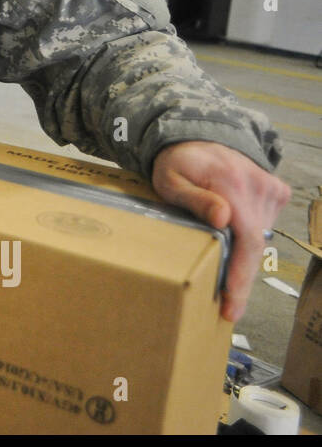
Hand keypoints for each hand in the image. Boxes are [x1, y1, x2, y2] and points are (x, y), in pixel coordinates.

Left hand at [150, 141, 291, 321]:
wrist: (195, 138)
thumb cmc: (176, 163)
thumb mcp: (171, 180)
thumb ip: (195, 199)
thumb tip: (223, 217)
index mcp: (231, 184)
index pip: (246, 239)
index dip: (242, 276)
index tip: (233, 305)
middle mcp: (257, 186)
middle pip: (256, 245)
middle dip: (243, 280)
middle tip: (230, 309)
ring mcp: (269, 188)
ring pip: (260, 237)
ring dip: (244, 261)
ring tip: (227, 282)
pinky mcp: (276, 191)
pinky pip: (264, 225)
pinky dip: (249, 240)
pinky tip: (232, 246)